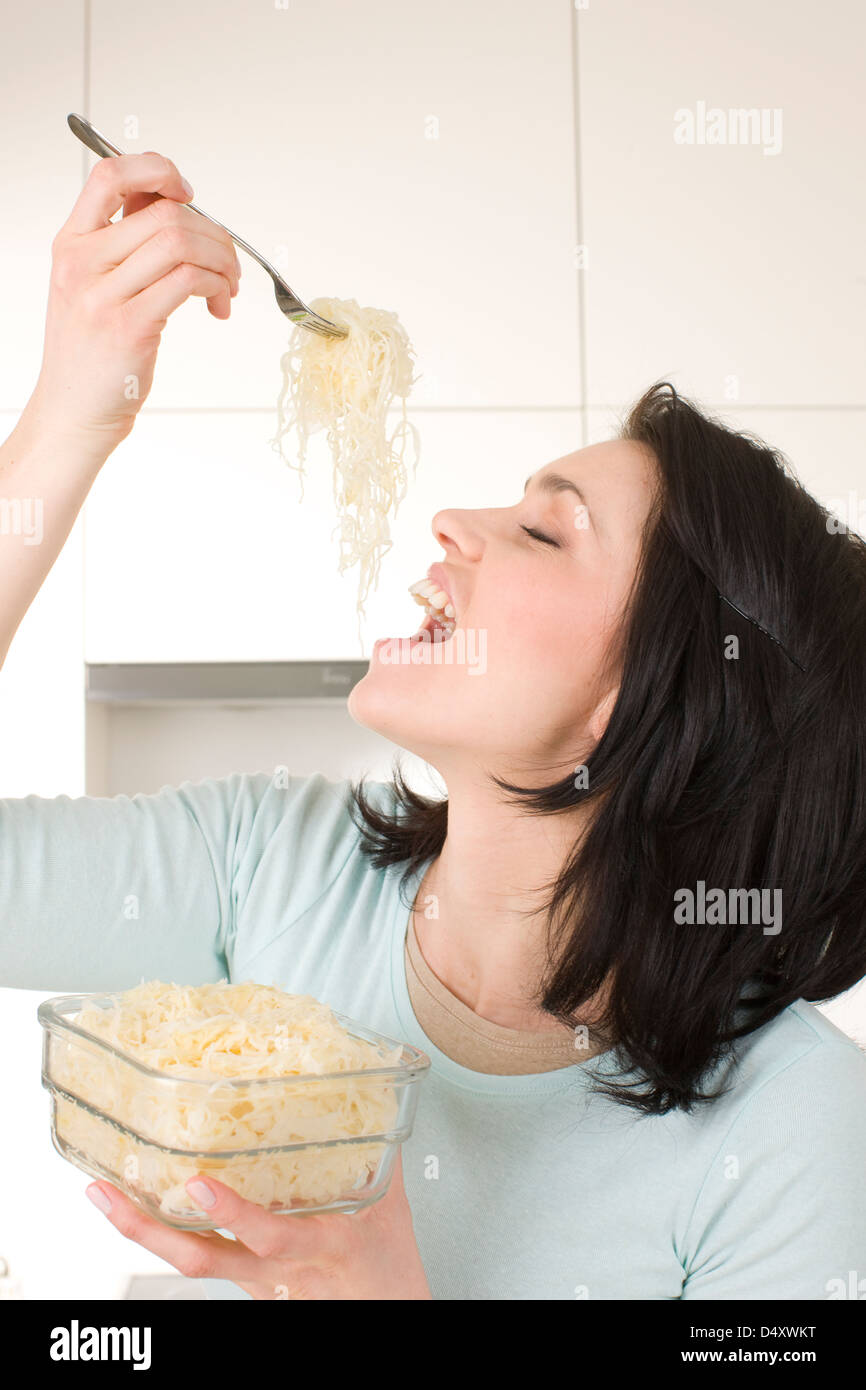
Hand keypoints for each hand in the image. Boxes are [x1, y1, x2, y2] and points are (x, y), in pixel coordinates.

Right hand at [30, 151, 241, 456]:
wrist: (75, 413)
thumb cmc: (92, 354)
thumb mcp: (92, 287)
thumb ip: (123, 244)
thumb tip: (169, 205)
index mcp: (71, 243)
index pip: (109, 175)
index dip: (157, 170)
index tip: (186, 193)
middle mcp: (82, 262)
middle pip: (163, 213)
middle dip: (213, 234)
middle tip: (228, 264)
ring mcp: (103, 295)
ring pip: (180, 242)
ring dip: (221, 261)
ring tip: (227, 288)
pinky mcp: (130, 326)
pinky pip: (188, 281)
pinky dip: (217, 287)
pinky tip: (218, 306)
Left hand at [85, 1153, 431, 1300]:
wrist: (389, 1318)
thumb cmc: (390, 1270)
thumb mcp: (390, 1209)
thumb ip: (375, 1153)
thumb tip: (373, 1098)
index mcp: (318, 1247)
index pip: (269, 1237)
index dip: (232, 1213)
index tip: (197, 1185)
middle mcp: (277, 1272)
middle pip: (200, 1260)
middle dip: (146, 1228)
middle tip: (106, 1192)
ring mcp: (257, 1285)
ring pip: (192, 1262)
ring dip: (142, 1230)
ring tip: (104, 1195)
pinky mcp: (249, 1288)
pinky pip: (203, 1259)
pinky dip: (167, 1235)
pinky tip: (142, 1209)